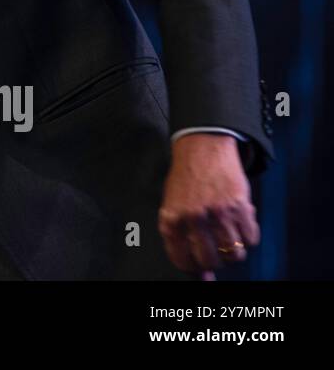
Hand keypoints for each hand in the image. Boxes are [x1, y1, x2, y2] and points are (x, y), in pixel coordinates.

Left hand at [159, 133, 260, 278]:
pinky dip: (249, 235)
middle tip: (217, 249)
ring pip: (235, 253)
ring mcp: (217, 213)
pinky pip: (251, 238)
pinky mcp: (240, 206)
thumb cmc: (185, 179)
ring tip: (230, 235)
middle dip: (216, 260)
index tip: (201, 268)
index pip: (182, 260)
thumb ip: (182, 239)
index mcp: (171, 219)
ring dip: (235, 249)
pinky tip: (240, 222)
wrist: (202, 147)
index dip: (194, 269)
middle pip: (211, 260)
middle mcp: (193, 218)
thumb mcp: (173, 206)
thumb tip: (202, 276)